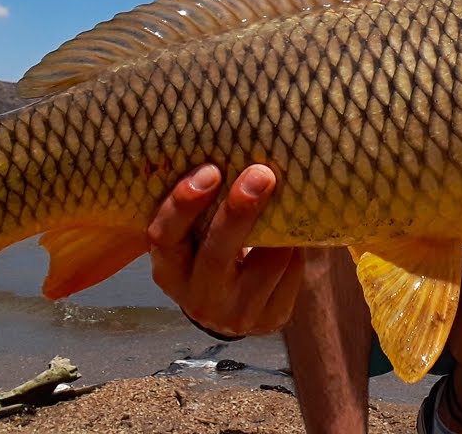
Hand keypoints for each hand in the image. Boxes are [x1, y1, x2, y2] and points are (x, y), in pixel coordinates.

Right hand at [147, 163, 304, 336]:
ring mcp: (234, 315)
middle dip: (239, 213)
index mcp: (168, 267)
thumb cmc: (210, 246)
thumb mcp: (195, 231)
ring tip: (290, 199)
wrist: (230, 302)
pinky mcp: (270, 319)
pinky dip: (296, 248)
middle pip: (216, 255)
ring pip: (265, 266)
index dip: (184, 204)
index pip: (164, 237)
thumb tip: (236, 141)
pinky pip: (291, 275)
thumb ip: (205, 199)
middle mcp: (196, 296)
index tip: (211, 170)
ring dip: (281, 230)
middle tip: (261, 174)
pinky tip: (295, 232)